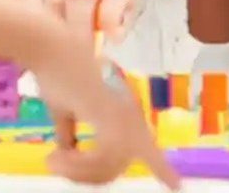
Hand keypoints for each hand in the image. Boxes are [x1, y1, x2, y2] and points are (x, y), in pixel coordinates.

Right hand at [28, 34, 179, 188]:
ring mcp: (121, 116)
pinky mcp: (109, 117)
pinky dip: (75, 165)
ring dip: (76, 171)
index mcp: (123, 111)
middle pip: (117, 167)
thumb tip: (65, 150)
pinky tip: (56, 157)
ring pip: (107, 168)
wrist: (52, 49)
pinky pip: (98, 160)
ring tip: (52, 161)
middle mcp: (129, 116)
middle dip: (88, 176)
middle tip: (57, 165)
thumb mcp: (64, 108)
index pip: (148, 148)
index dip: (161, 168)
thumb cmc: (56, 72)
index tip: (177, 186)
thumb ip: (69, 131)